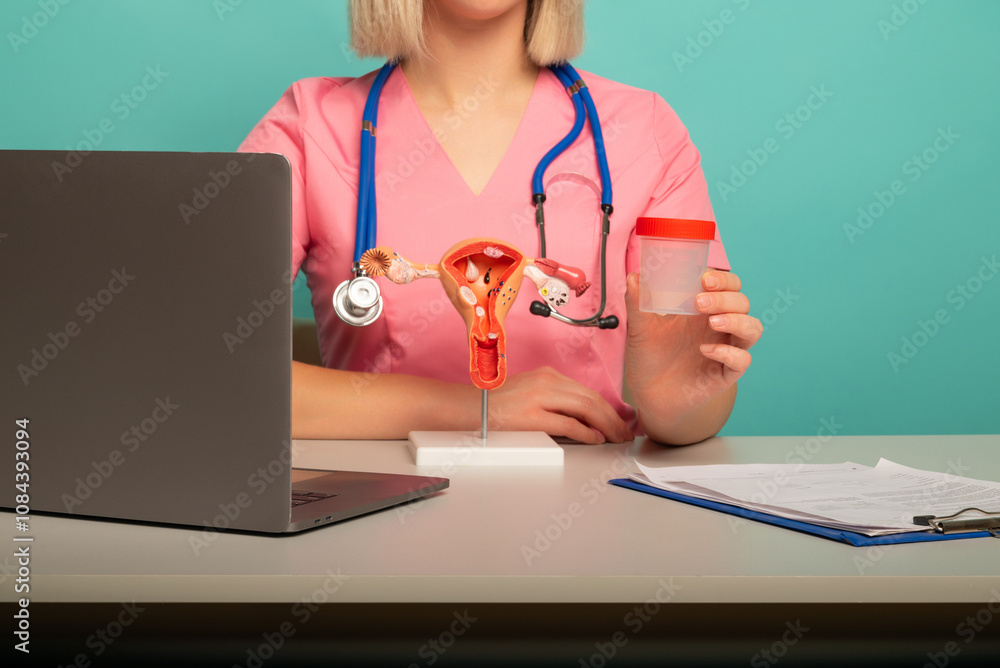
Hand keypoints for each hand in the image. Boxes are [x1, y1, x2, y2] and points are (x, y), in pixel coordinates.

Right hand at [487, 367, 633, 443]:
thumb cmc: (497, 406)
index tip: (619, 421)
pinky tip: (595, 440)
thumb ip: (556, 403)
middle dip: (613, 418)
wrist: (467, 409)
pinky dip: (586, 433)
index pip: (587, 392)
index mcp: (548, 376)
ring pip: (585, 408)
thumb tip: (586, 421)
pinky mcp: (531, 416)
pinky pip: (568, 424)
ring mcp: (539, 398)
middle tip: (625, 433)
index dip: (608, 408)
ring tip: (616, 438)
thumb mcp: (531, 395)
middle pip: (591, 398)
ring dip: (606, 425)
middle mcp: (546, 381)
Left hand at [624, 270, 761, 439]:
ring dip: (737, 320)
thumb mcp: (640, 329)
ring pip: (752, 328)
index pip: (727, 285)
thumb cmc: (649, 357)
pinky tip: (705, 351)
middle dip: (725, 297)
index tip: (704, 277)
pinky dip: (729, 353)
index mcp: (702, 309)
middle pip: (741, 302)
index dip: (722, 278)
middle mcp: (718, 326)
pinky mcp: (725, 374)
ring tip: (713, 322)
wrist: (648, 394)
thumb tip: (633, 277)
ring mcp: (725, 349)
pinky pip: (742, 360)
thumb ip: (638, 303)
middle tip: (700, 301)